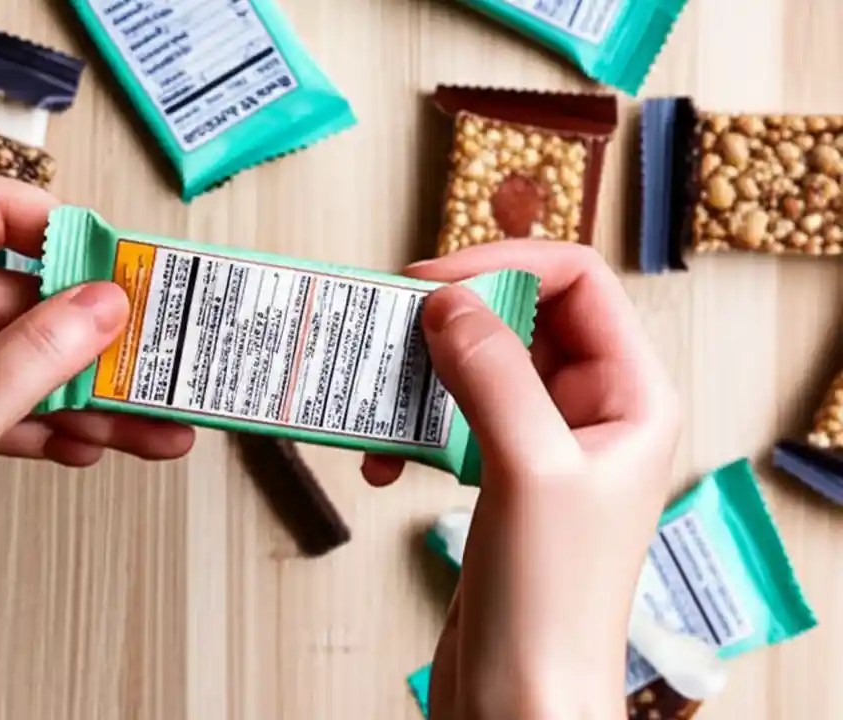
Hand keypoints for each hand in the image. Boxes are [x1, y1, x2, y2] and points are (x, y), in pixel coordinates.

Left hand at [0, 177, 193, 718]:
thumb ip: (29, 360)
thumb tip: (104, 302)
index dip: (56, 230)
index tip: (121, 268)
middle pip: (15, 300)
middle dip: (91, 338)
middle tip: (160, 365)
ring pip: (15, 363)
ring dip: (83, 394)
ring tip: (154, 427)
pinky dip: (45, 426)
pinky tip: (96, 448)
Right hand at [363, 243, 679, 717]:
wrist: (520, 699)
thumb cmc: (552, 605)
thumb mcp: (529, 471)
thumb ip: (492, 374)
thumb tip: (449, 301)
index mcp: (632, 396)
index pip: (577, 282)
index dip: (504, 267)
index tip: (431, 282)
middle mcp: (593, 411)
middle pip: (521, 317)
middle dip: (452, 318)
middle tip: (391, 327)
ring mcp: (544, 445)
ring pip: (478, 366)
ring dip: (421, 375)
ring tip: (379, 398)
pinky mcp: (501, 478)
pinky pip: (452, 419)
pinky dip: (411, 428)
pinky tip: (382, 461)